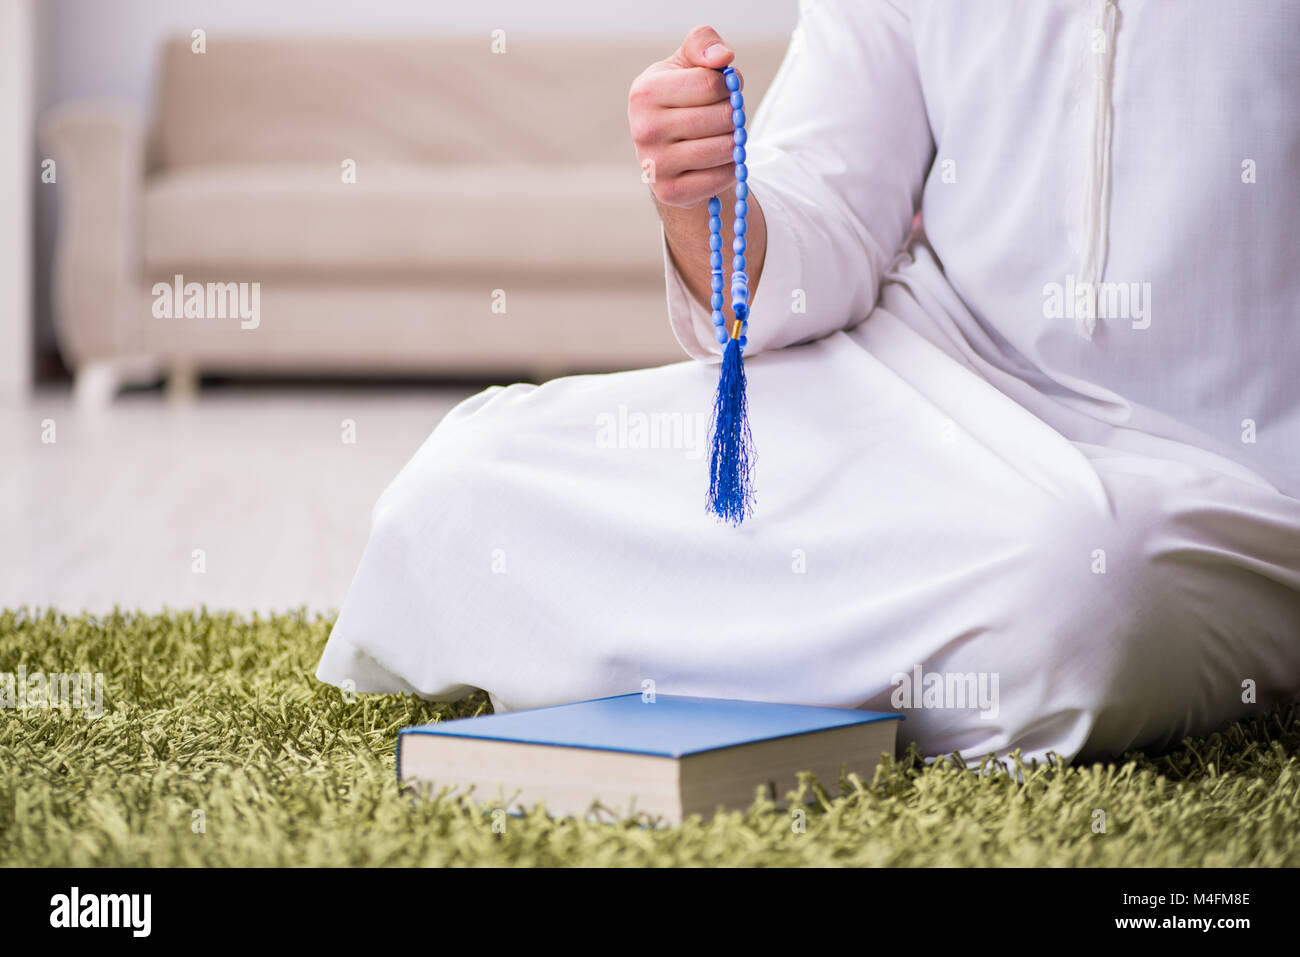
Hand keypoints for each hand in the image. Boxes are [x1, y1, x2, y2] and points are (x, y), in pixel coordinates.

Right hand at [628, 25, 742, 207]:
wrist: (667, 147)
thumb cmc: (681, 96)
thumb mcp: (687, 61)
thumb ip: (703, 43)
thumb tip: (723, 58)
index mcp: (645, 92)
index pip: (711, 84)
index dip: (727, 86)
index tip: (720, 90)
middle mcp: (643, 129)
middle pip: (722, 118)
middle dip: (732, 115)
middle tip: (722, 117)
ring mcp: (655, 165)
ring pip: (725, 148)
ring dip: (734, 141)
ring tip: (720, 136)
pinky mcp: (669, 192)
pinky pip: (722, 177)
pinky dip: (730, 168)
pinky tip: (717, 160)